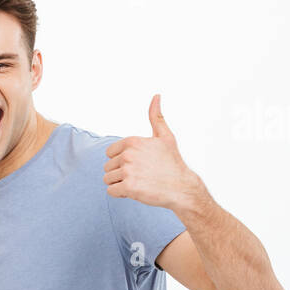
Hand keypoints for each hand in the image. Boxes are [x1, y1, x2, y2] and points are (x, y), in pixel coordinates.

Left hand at [103, 94, 202, 211]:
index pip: (109, 153)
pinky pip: (111, 191)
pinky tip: (136, 190)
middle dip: (120, 173)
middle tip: (140, 174)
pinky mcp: (128, 187)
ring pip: (108, 179)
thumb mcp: (165, 136)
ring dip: (119, 183)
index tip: (138, 163)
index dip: (121, 160)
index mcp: (132, 141)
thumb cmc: (172, 163)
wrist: (181, 187)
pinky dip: (121, 193)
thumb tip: (156, 96)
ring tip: (138, 182)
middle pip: (108, 167)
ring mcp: (128, 171)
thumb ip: (156, 117)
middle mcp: (128, 155)